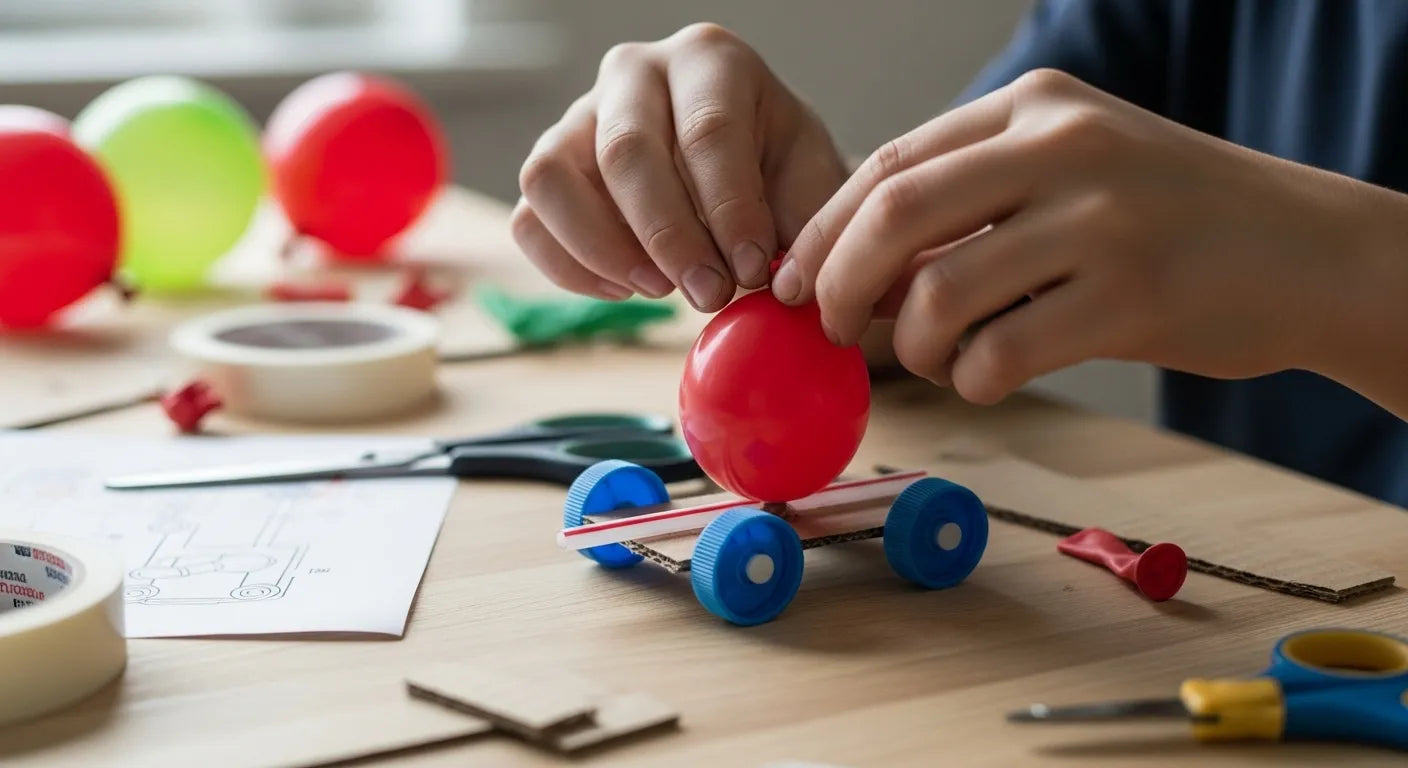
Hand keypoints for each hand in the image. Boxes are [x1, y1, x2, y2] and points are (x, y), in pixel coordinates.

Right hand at [513, 23, 848, 311]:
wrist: (746, 165)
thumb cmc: (777, 169)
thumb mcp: (810, 182)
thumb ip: (804, 228)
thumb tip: (782, 288)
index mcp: (709, 60)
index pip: (707, 131)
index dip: (730, 210)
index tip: (755, 272)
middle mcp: (634, 73)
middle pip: (626, 151)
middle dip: (669, 238)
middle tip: (709, 295)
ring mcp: (579, 116)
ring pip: (552, 177)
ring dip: (603, 249)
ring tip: (659, 290)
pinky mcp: (549, 168)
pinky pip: (529, 220)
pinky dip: (569, 267)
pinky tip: (625, 289)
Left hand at [775, 68, 1391, 404]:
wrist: (1308, 251)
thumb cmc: (1172, 218)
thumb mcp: (1075, 167)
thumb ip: (974, 198)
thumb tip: (854, 267)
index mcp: (1034, 108)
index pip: (890, 165)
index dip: (823, 231)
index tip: (792, 280)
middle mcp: (1062, 148)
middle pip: (893, 219)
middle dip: (838, 286)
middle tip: (831, 327)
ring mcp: (1100, 220)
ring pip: (939, 295)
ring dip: (912, 346)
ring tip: (935, 357)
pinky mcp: (1131, 297)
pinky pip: (1000, 354)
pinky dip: (971, 379)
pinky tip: (988, 376)